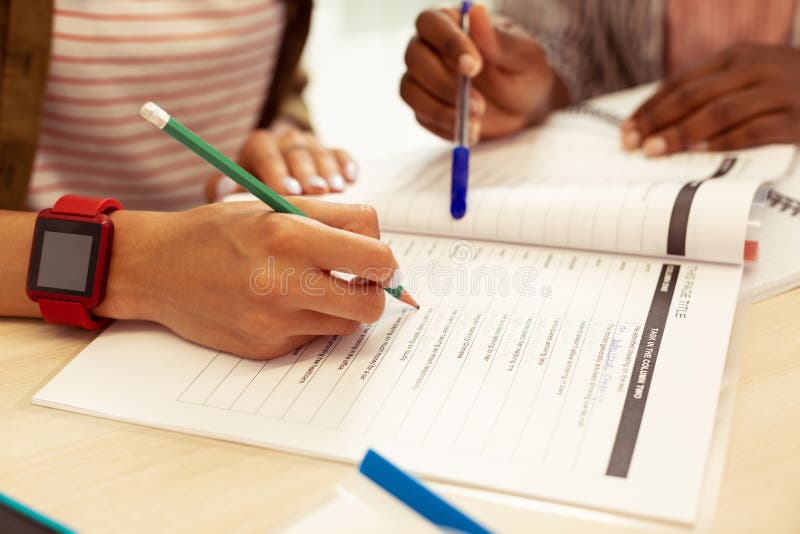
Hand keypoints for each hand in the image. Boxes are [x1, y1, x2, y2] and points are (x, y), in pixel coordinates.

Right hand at [96, 198, 395, 359]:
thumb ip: (333, 219)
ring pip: (347, 325)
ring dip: (341, 306)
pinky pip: (313, 337)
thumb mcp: (273, 207)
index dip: (382, 257)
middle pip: (371, 303)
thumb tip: (382, 247)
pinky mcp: (265, 348)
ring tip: (311, 286)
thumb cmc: (218, 231)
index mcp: (289, 235)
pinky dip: (309, 320)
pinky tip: (279, 304)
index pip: (376, 255)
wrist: (157, 268)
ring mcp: (273, 322)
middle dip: (374, 291)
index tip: (371, 257)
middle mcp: (282, 283)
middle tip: (358, 280)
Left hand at [207, 125, 357, 200]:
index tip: (288, 192)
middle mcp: (284, 140)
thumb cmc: (251, 194)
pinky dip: (347, 164)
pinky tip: (352, 178)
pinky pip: (340, 152)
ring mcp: (310, 144)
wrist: (274, 184)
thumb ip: (221, 189)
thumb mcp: (232, 190)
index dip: (277, 172)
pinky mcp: (331, 151)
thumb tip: (222, 185)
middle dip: (306, 172)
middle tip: (316, 191)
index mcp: (258, 146)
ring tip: (336, 189)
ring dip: (329, 171)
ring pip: (320, 152)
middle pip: (296, 152)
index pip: (266, 154)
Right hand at [400, 4, 568, 143]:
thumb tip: (476, 11)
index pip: (431, 23)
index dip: (447, 44)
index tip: (474, 67)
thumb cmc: (525, 71)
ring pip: (410, 91)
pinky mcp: (425, 108)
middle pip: (414, 58)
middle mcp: (430, 48)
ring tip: (477, 121)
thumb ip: (498, 39)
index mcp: (451, 24)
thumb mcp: (522, 55)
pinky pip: (422, 117)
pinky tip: (472, 131)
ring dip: (440, 110)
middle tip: (479, 103)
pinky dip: (445, 127)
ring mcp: (424, 80)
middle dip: (444, 84)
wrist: (526, 105)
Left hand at [623, 43, 799, 156]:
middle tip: (634, 144)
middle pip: (694, 96)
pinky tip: (700, 153)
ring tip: (656, 150)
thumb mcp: (748, 75)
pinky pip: (754, 131)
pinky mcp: (796, 118)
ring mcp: (777, 92)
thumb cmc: (785, 86)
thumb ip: (711, 90)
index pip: (681, 82)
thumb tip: (659, 121)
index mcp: (736, 55)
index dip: (651, 107)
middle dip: (658, 122)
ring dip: (682, 134)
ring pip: (719, 112)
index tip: (628, 129)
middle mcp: (755, 68)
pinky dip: (724, 142)